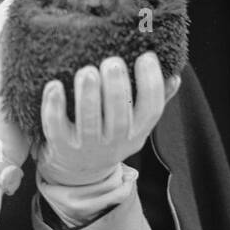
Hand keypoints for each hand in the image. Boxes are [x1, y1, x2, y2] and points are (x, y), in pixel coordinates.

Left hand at [37, 52, 181, 187]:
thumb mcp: (135, 124)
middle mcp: (114, 144)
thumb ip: (155, 99)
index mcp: (136, 133)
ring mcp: (87, 148)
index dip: (151, 84)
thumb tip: (175, 76)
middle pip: (119, 118)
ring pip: (89, 123)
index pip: (151, 111)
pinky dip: (54, 108)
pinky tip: (54, 85)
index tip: (146, 56)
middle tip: (112, 62)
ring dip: (88, 97)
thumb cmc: (110, 134)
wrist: (79, 172)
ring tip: (87, 71)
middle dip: (116, 89)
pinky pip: (56, 129)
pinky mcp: (61, 148)